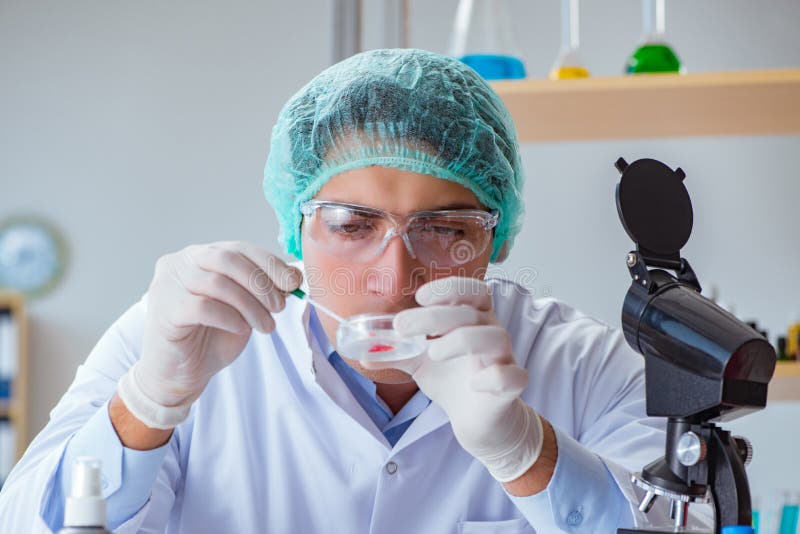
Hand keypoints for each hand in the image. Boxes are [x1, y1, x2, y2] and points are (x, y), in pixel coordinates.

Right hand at [118, 241, 301, 428]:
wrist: (179, 373)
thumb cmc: (211, 336)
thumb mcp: (245, 308)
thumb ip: (264, 289)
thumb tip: (294, 276)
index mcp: (200, 255)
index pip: (239, 248)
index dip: (269, 263)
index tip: (293, 283)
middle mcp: (181, 263)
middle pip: (228, 259)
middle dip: (261, 283)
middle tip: (279, 308)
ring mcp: (168, 284)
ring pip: (218, 283)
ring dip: (250, 306)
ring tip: (266, 326)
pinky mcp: (166, 310)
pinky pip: (203, 306)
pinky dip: (229, 317)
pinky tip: (241, 328)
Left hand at [392, 276, 542, 481]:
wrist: (476, 419)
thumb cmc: (452, 379)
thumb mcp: (419, 363)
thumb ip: (396, 352)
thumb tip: (362, 352)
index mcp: (472, 318)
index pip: (471, 289)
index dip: (448, 288)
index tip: (419, 297)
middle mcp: (491, 332)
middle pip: (471, 312)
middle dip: (434, 316)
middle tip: (402, 327)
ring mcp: (504, 358)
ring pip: (495, 336)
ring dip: (461, 340)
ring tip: (432, 353)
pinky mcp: (512, 385)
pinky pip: (513, 376)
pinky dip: (495, 376)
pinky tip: (474, 383)